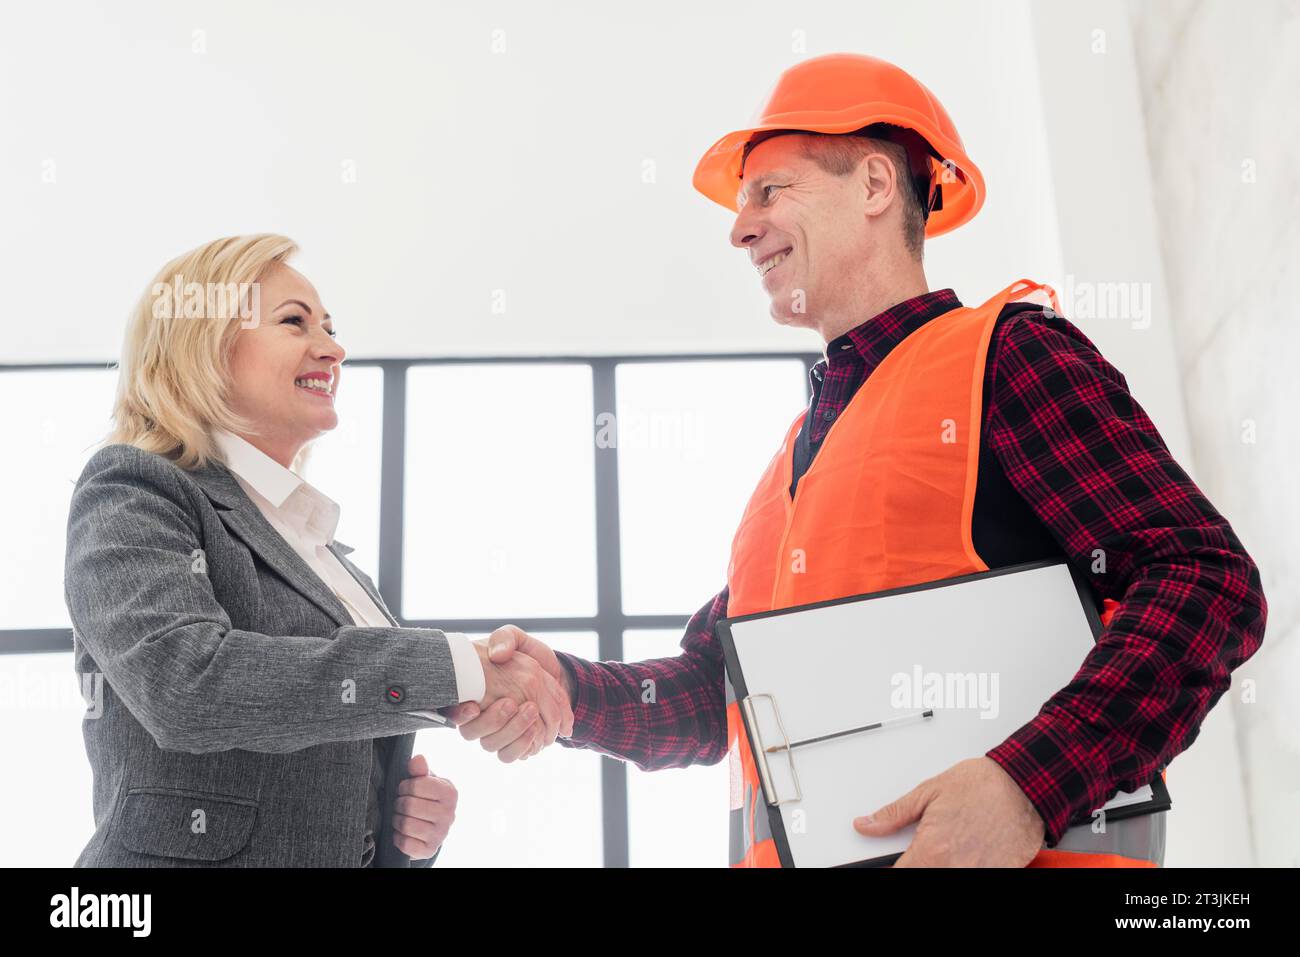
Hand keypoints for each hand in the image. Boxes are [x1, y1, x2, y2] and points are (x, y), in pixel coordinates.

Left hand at [392, 753, 456, 859]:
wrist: (432, 826)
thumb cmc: (427, 798)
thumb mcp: (425, 781)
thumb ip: (419, 770)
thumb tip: (417, 759)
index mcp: (450, 793)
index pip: (417, 785)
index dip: (404, 786)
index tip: (405, 789)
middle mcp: (449, 814)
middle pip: (409, 805)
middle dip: (399, 804)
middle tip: (400, 804)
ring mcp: (440, 834)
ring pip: (406, 824)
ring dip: (397, 820)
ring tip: (400, 817)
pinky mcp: (429, 850)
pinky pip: (405, 843)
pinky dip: (398, 837)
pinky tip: (402, 832)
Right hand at [445, 626, 574, 761]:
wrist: (551, 671)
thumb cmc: (525, 654)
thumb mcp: (514, 638)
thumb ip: (504, 639)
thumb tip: (497, 654)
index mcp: (471, 692)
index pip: (453, 711)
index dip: (459, 714)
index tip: (474, 707)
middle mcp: (478, 716)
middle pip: (474, 733)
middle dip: (494, 721)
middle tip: (513, 703)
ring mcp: (495, 731)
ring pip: (493, 746)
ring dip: (513, 731)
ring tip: (532, 711)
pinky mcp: (514, 742)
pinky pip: (511, 755)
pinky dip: (524, 746)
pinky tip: (538, 731)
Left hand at [853, 757, 1045, 865]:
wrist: (1025, 786)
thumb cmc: (982, 784)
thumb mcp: (929, 792)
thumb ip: (893, 815)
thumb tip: (867, 824)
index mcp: (932, 850)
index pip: (900, 873)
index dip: (893, 867)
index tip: (893, 862)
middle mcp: (955, 867)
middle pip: (924, 877)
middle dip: (920, 865)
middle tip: (926, 851)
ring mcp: (978, 873)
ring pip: (948, 878)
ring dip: (942, 866)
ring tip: (950, 849)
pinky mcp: (998, 874)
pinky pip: (976, 876)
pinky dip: (967, 867)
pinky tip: (968, 853)